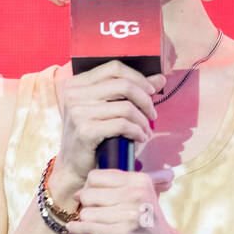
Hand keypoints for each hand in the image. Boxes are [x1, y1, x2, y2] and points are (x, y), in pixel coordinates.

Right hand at [55, 61, 165, 193]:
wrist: (74, 166)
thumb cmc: (93, 136)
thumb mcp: (108, 109)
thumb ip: (131, 92)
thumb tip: (160, 78)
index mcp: (77, 83)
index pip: (114, 68)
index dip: (138, 77)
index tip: (151, 91)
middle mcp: (74, 94)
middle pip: (123, 85)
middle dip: (146, 100)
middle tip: (153, 114)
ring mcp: (78, 112)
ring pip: (126, 107)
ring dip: (143, 121)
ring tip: (146, 131)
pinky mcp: (85, 130)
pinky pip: (122, 125)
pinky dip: (137, 131)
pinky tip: (140, 138)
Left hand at [67, 167, 183, 233]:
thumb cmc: (148, 222)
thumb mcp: (140, 195)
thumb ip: (115, 186)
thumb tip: (79, 191)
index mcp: (139, 180)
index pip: (95, 176)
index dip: (89, 188)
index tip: (95, 199)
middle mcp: (135, 194)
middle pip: (88, 194)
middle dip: (87, 206)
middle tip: (96, 214)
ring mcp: (129, 215)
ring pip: (86, 213)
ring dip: (87, 221)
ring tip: (98, 225)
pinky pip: (88, 227)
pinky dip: (78, 229)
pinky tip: (75, 229)